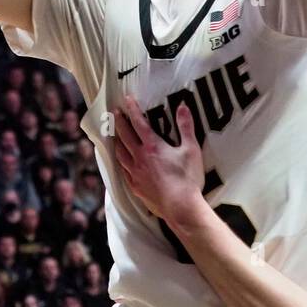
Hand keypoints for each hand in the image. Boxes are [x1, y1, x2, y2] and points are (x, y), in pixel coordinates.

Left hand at [112, 96, 204, 223]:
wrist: (180, 206)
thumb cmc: (187, 178)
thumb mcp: (191, 149)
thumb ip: (186, 127)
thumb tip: (183, 106)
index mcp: (152, 146)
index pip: (139, 123)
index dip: (132, 109)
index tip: (126, 99)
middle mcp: (140, 157)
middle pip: (125, 136)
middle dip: (119, 122)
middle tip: (114, 113)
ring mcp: (135, 173)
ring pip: (120, 154)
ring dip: (117, 142)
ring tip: (114, 136)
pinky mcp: (135, 187)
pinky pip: (123, 171)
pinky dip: (121, 163)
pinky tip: (122, 163)